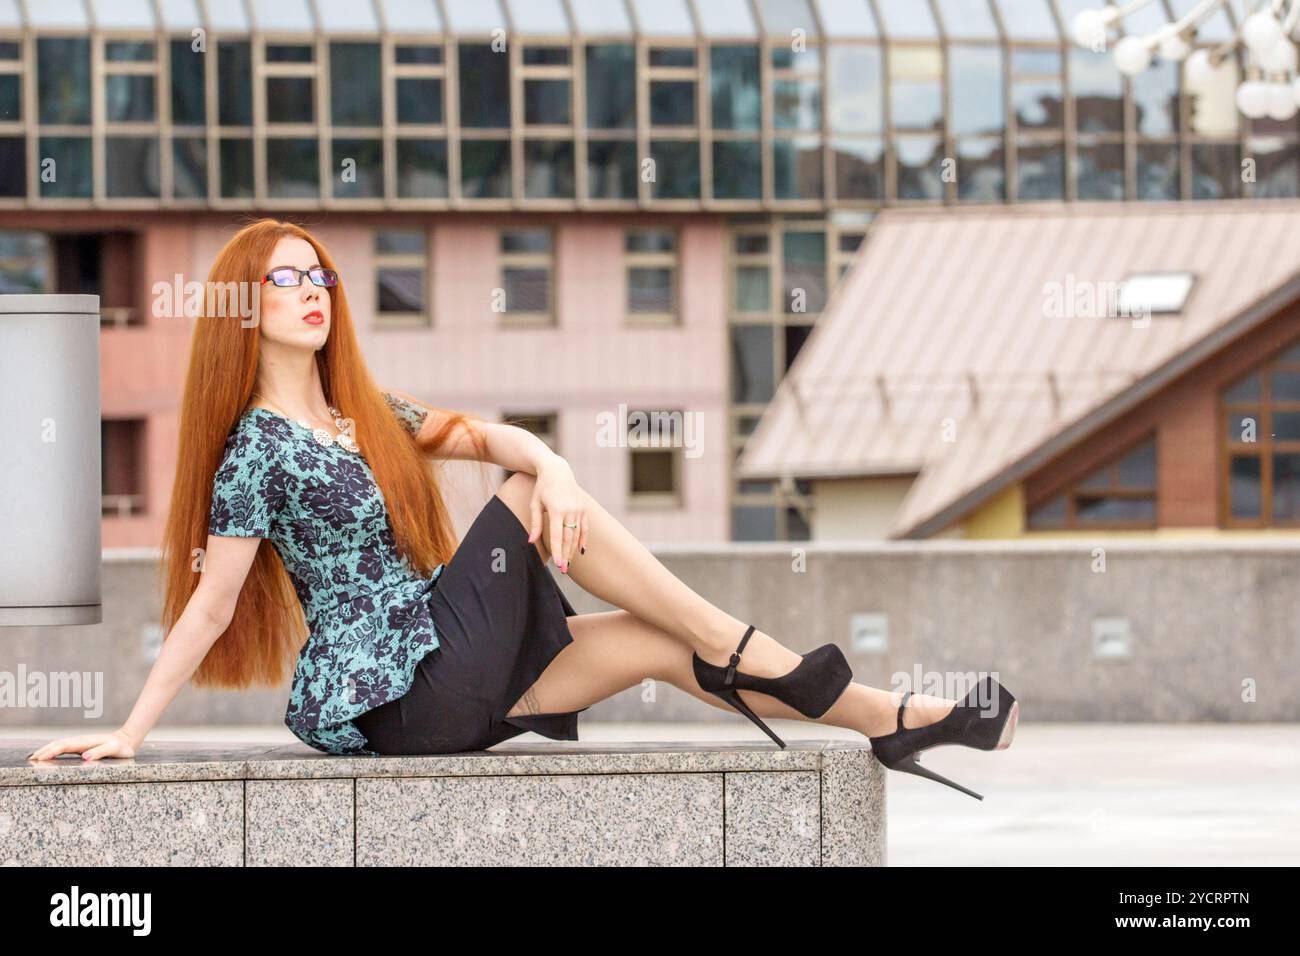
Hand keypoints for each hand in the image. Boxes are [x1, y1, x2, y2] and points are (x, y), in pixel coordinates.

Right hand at [26, 728, 138, 761]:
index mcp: (85, 742)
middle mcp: (80, 742)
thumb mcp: (114, 749)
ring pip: (59, 745)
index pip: (63, 746)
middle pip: (58, 744)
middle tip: (30, 759)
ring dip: (46, 750)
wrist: (127, 741)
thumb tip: (85, 757)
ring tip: (34, 757)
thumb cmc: (121, 747)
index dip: (51, 752)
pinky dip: (53, 751)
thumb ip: (101, 752)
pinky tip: (49, 756)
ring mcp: (80, 744)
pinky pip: (64, 748)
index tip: (40, 758)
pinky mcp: (81, 747)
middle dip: (44, 751)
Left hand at [527, 458, 587, 572]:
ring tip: (568, 563)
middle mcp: (570, 509)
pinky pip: (585, 528)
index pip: (557, 536)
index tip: (558, 565)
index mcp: (556, 509)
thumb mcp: (535, 504)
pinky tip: (580, 551)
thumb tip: (531, 542)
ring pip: (577, 534)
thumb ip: (535, 524)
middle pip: (568, 537)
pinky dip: (583, 539)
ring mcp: (579, 509)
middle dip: (566, 554)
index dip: (558, 551)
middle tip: (563, 569)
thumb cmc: (542, 488)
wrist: (557, 471)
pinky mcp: (584, 508)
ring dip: (572, 549)